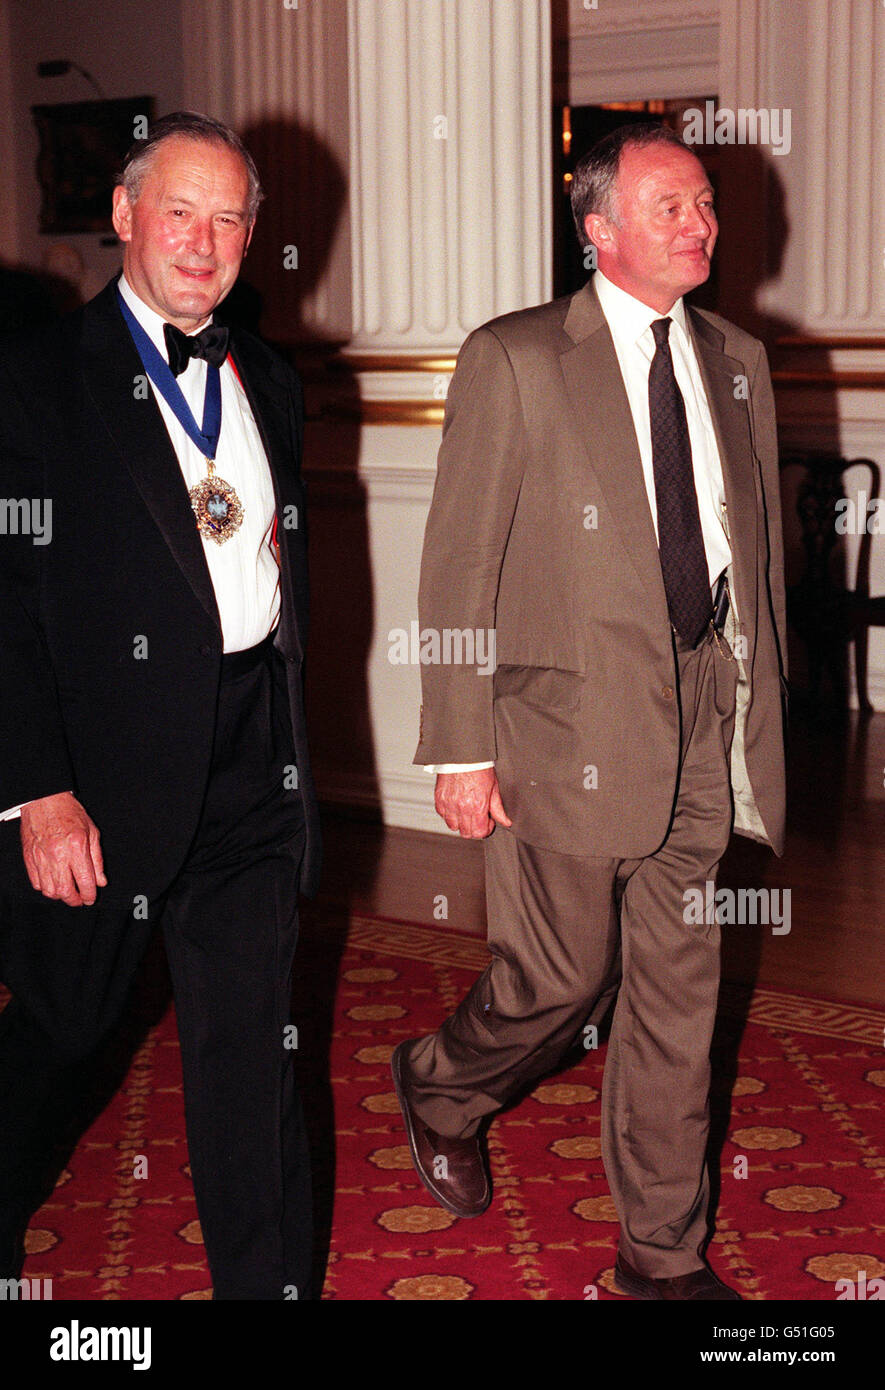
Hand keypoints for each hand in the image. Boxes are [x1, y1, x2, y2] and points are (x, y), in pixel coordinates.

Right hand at [20, 792, 106, 906]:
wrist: (44, 800)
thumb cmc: (69, 812)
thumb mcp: (92, 832)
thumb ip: (97, 859)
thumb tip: (100, 881)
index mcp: (77, 846)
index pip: (85, 881)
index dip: (89, 895)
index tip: (91, 898)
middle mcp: (58, 854)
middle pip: (65, 891)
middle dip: (74, 900)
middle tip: (79, 899)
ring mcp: (41, 857)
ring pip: (49, 890)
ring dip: (60, 895)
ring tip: (67, 891)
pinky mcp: (29, 858)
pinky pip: (36, 883)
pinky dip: (46, 887)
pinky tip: (53, 882)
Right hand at [434, 768, 511, 838]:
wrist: (463, 754)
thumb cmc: (479, 767)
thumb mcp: (494, 787)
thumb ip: (498, 808)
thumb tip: (506, 821)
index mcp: (477, 806)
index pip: (479, 832)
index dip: (486, 829)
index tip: (488, 822)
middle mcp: (461, 808)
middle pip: (466, 833)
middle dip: (474, 828)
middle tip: (479, 817)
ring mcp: (448, 804)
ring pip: (453, 826)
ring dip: (461, 823)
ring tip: (467, 812)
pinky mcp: (439, 799)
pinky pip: (443, 815)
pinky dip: (449, 814)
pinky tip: (457, 805)